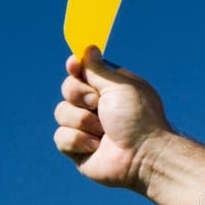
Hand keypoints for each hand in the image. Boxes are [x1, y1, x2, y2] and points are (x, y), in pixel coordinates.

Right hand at [53, 46, 172, 191]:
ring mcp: (86, 128)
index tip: (74, 65)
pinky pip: (60, 137)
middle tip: (98, 105)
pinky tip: (96, 147)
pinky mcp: (77, 149)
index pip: (82, 72)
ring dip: (82, 121)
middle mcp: (97, 107)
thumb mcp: (120, 86)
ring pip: (61, 112)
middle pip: (67, 89)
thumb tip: (88, 48)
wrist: (144, 155)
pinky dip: (78, 141)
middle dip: (80, 95)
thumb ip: (98, 69)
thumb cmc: (139, 119)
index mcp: (109, 89)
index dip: (75, 67)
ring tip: (103, 132)